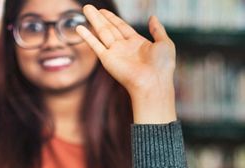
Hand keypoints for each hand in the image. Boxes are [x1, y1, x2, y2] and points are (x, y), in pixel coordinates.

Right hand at [77, 7, 176, 122]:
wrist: (154, 83)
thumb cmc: (162, 66)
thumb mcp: (165, 43)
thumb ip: (158, 30)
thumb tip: (152, 17)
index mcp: (138, 44)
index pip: (122, 27)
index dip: (113, 18)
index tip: (104, 11)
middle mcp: (125, 48)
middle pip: (110, 28)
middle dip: (100, 17)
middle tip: (89, 7)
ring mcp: (116, 54)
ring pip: (102, 32)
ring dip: (94, 20)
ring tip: (85, 8)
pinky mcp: (108, 60)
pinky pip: (95, 45)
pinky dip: (87, 37)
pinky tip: (79, 27)